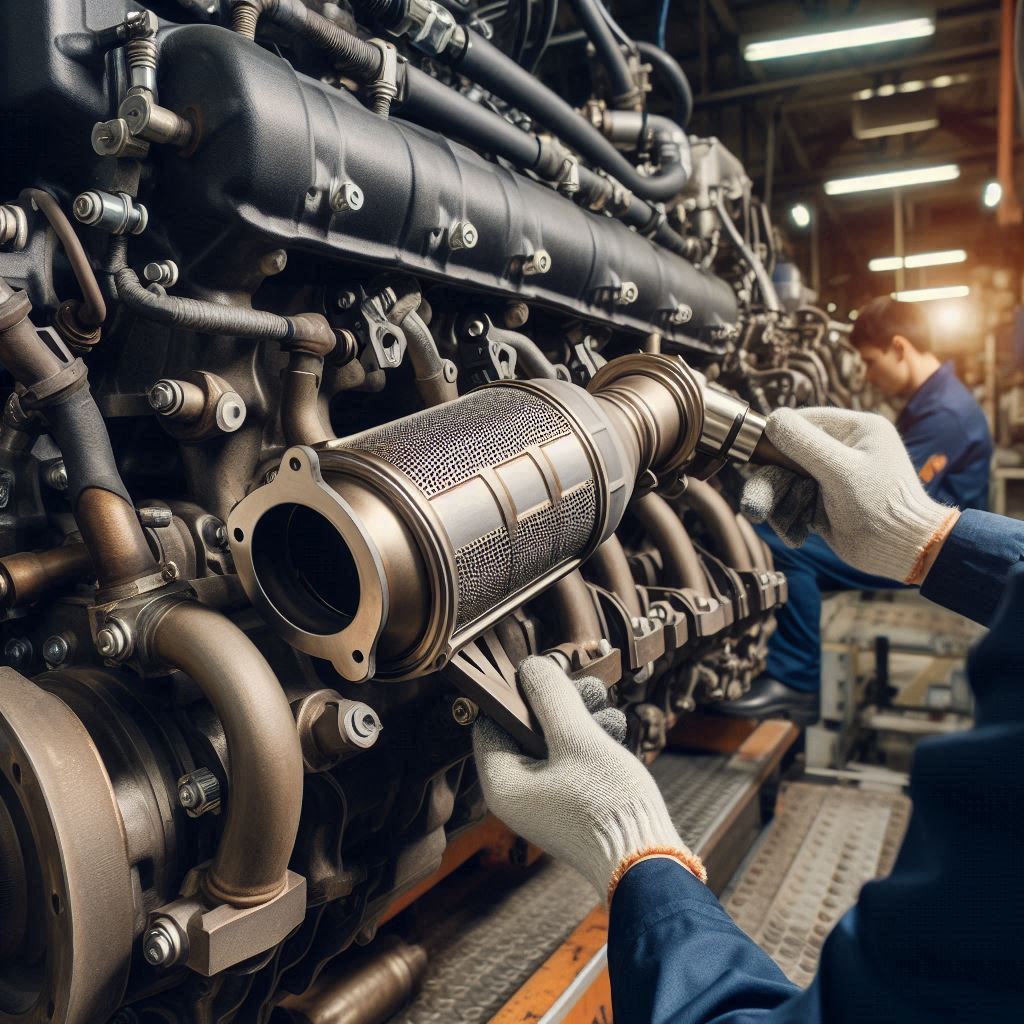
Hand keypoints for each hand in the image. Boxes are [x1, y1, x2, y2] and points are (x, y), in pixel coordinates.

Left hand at [472, 656, 703, 901]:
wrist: (647, 863)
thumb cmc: (605, 804)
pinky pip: (573, 763)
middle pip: (527, 730)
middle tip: (585, 685)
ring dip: (581, 719)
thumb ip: (550, 698)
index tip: (540, 673)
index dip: (514, 693)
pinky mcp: (572, 807)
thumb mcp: (576, 739)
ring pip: (555, 744)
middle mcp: (518, 795)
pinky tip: (616, 730)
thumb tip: (530, 667)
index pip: (491, 723)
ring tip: (607, 707)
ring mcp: (546, 803)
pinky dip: (592, 743)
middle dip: (558, 704)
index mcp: (503, 782)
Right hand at [742, 407, 958, 583]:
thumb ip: (803, 443)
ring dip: (778, 505)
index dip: (777, 438)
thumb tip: (771, 420)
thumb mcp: (841, 470)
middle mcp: (841, 450)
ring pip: (785, 483)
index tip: (758, 456)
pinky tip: (798, 534)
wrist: (906, 552)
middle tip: (756, 505)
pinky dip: (789, 520)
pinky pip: (792, 504)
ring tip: (781, 526)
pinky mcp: (823, 503)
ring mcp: (831, 478)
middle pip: (787, 456)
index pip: (803, 421)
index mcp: (855, 430)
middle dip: (772, 482)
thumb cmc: (882, 506)